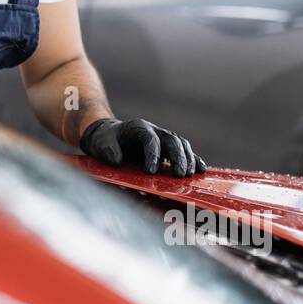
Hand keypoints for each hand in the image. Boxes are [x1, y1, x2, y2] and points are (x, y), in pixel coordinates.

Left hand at [79, 117, 206, 176]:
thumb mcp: (101, 144)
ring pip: (181, 144)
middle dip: (177, 157)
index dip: (153, 155)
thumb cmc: (105, 141)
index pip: (150, 139)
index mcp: (138, 127)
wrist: (110, 136)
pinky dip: (194, 159)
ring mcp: (163, 137)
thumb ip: (108, 151)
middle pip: (171, 140)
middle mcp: (154, 130)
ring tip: (189, 175)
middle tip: (179, 175)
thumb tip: (117, 161)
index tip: (150, 172)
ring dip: (188, 159)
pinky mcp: (168, 147)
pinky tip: (201, 170)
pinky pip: (185, 151)